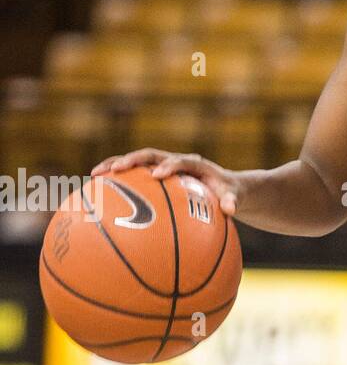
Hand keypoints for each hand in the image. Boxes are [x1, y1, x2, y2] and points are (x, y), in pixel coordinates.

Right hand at [90, 148, 239, 215]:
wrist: (223, 185)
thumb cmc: (227, 192)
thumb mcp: (234, 196)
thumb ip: (232, 201)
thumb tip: (232, 210)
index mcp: (195, 164)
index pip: (182, 160)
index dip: (169, 165)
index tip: (157, 174)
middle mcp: (175, 161)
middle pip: (152, 154)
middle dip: (134, 160)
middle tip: (117, 169)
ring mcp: (162, 166)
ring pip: (136, 162)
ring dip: (117, 164)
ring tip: (95, 174)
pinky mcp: (152, 174)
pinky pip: (132, 176)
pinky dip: (115, 180)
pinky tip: (96, 193)